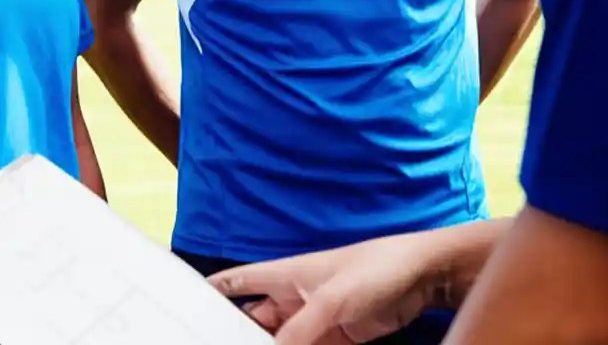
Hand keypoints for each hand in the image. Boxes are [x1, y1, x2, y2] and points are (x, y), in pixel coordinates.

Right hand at [207, 233, 444, 344]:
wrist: (423, 277)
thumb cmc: (374, 270)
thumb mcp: (331, 303)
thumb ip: (299, 332)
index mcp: (284, 275)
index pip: (237, 282)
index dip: (210, 290)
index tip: (184, 303)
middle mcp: (293, 297)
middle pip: (254, 319)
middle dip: (236, 333)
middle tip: (211, 344)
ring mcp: (314, 319)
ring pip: (279, 340)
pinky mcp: (337, 337)